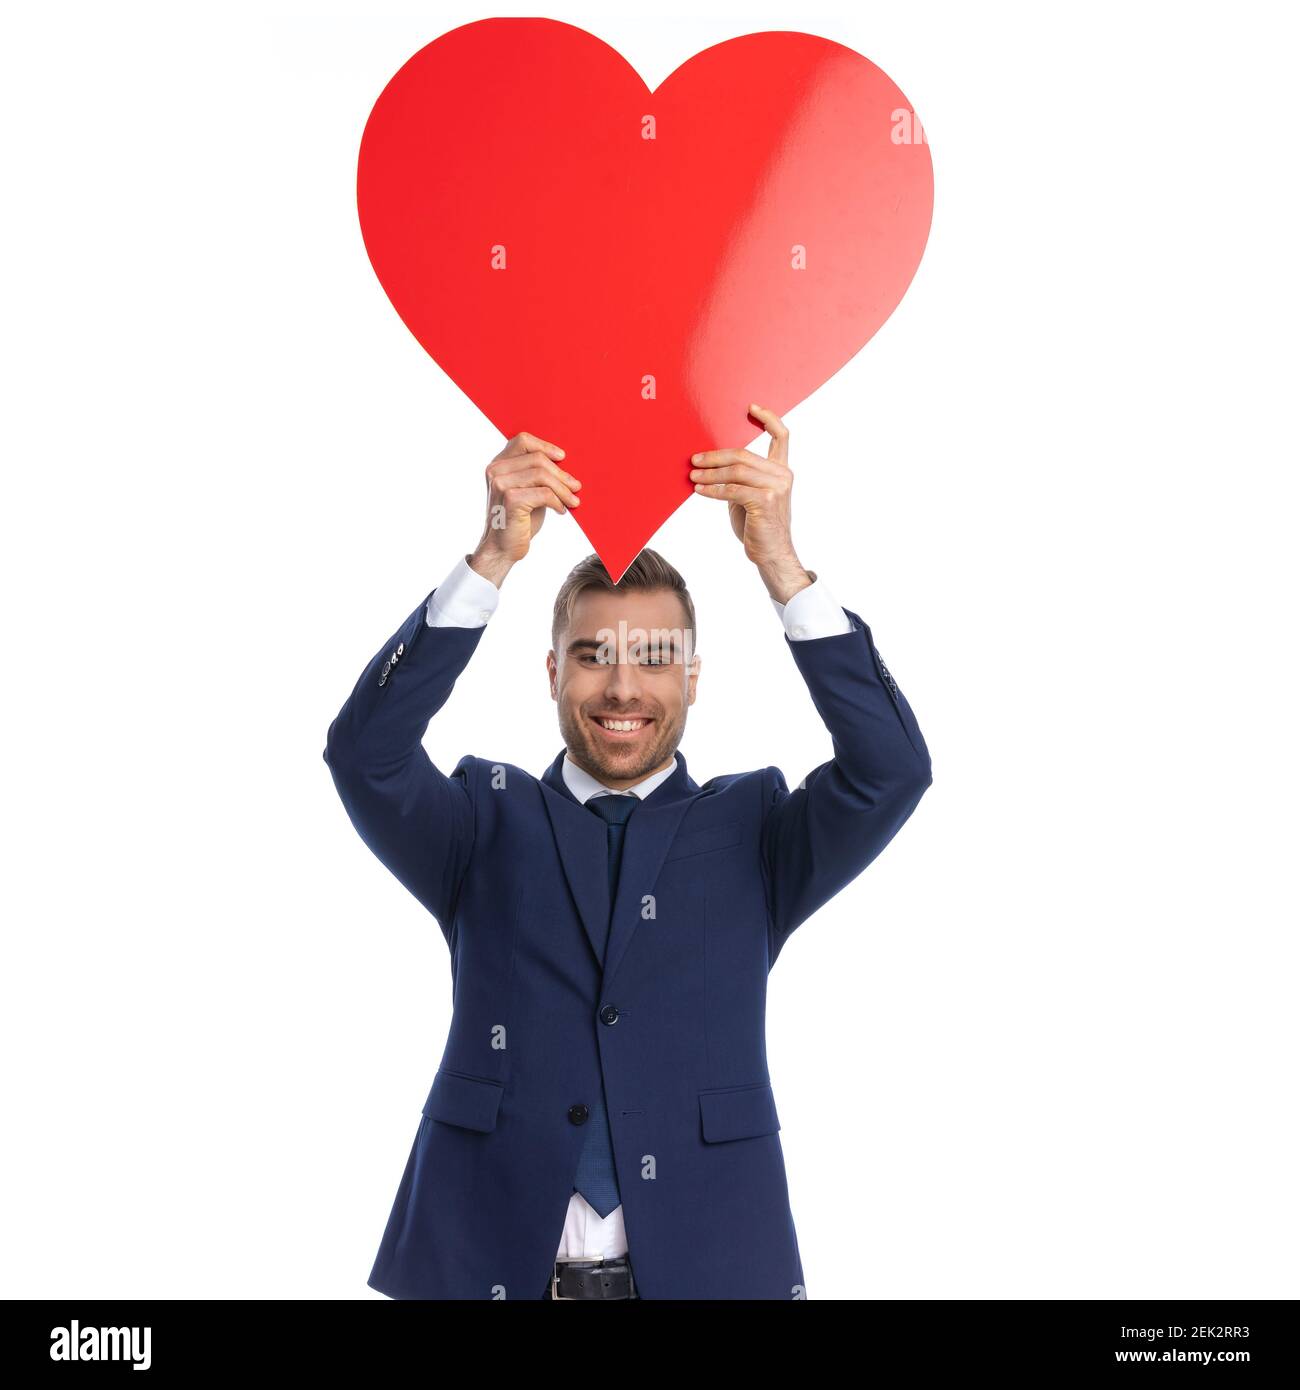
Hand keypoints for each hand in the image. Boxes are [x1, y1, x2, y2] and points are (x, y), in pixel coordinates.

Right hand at [468, 432, 580, 586]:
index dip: (545, 446)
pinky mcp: (510, 499)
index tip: (562, 458)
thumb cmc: (518, 520)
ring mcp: (501, 484)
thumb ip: (536, 474)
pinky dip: (557, 502)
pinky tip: (561, 510)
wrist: (502, 549)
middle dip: (561, 474)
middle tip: (576, 487)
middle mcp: (496, 471)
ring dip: (563, 489)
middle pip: (537, 458)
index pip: (523, 440)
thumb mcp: (527, 491)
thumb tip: (564, 463)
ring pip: (542, 475)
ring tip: (572, 501)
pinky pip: (544, 493)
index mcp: (498, 465)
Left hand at [690, 403, 811, 602]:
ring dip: (710, 473)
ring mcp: (776, 488)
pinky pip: (733, 490)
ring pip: (737, 471)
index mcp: (780, 470)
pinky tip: (699, 490)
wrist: (771, 554)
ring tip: (692, 476)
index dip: (768, 418)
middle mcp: (782, 475)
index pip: (781, 436)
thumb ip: (740, 478)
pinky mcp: (766, 501)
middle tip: (694, 459)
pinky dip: (713, 490)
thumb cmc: (757, 526)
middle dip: (715, 456)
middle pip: (744, 454)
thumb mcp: (750, 496)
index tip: (750, 407)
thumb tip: (710, 464)